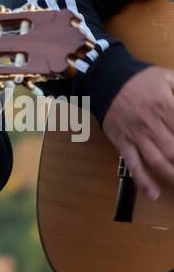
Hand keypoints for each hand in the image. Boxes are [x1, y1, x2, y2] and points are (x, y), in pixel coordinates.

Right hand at [101, 65, 173, 200]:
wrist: (105, 78)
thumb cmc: (140, 78)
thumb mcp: (167, 77)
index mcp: (165, 105)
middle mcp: (151, 123)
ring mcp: (136, 135)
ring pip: (157, 161)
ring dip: (172, 175)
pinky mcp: (122, 143)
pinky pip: (133, 164)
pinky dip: (143, 181)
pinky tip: (154, 194)